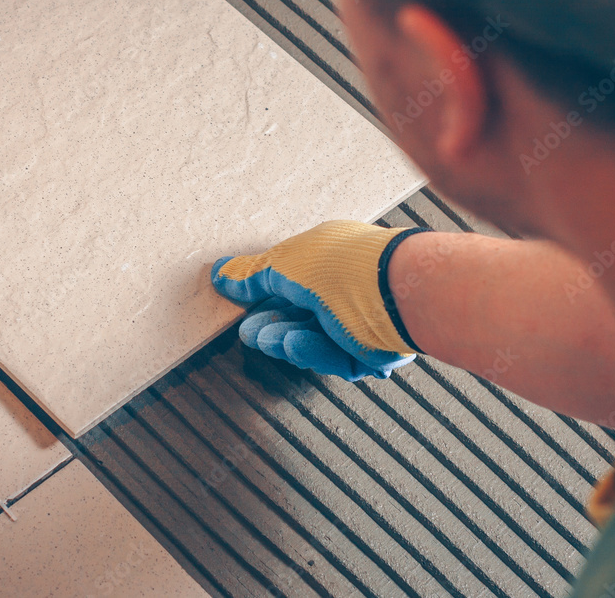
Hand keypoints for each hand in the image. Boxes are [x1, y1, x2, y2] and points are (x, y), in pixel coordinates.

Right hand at [211, 220, 426, 379]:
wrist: (394, 293)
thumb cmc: (346, 265)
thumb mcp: (284, 263)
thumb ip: (251, 274)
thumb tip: (220, 273)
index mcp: (331, 257)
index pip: (291, 277)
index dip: (263, 292)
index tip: (240, 303)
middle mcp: (348, 287)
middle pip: (300, 312)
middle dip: (271, 322)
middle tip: (249, 330)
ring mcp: (362, 320)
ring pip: (315, 338)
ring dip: (286, 338)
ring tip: (267, 338)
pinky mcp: (372, 351)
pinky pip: (336, 357)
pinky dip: (314, 351)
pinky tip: (295, 343)